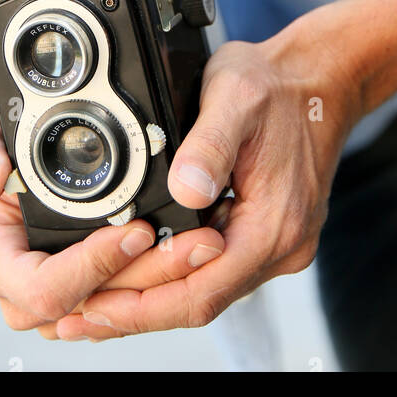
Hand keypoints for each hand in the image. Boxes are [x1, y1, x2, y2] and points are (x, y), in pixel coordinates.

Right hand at [0, 109, 225, 339]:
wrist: (16, 153)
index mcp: (0, 267)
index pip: (47, 290)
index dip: (93, 267)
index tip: (135, 229)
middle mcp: (29, 295)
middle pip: (97, 306)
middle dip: (150, 276)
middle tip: (197, 240)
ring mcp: (67, 297)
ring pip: (123, 308)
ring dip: (168, 279)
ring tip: (207, 241)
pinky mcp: (97, 290)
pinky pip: (133, 298)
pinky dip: (165, 276)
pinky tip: (195, 246)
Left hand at [50, 18, 364, 338]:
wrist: (320, 78)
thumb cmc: (277, 85)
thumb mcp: (235, 97)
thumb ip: (208, 146)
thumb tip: (185, 191)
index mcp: (275, 225)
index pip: (202, 290)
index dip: (143, 307)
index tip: (94, 308)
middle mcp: (282, 246)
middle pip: (199, 300)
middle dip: (135, 312)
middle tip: (76, 318)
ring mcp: (277, 244)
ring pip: (206, 290)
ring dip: (150, 299)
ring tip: (93, 304)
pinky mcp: (266, 234)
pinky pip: (215, 270)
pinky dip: (173, 277)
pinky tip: (136, 274)